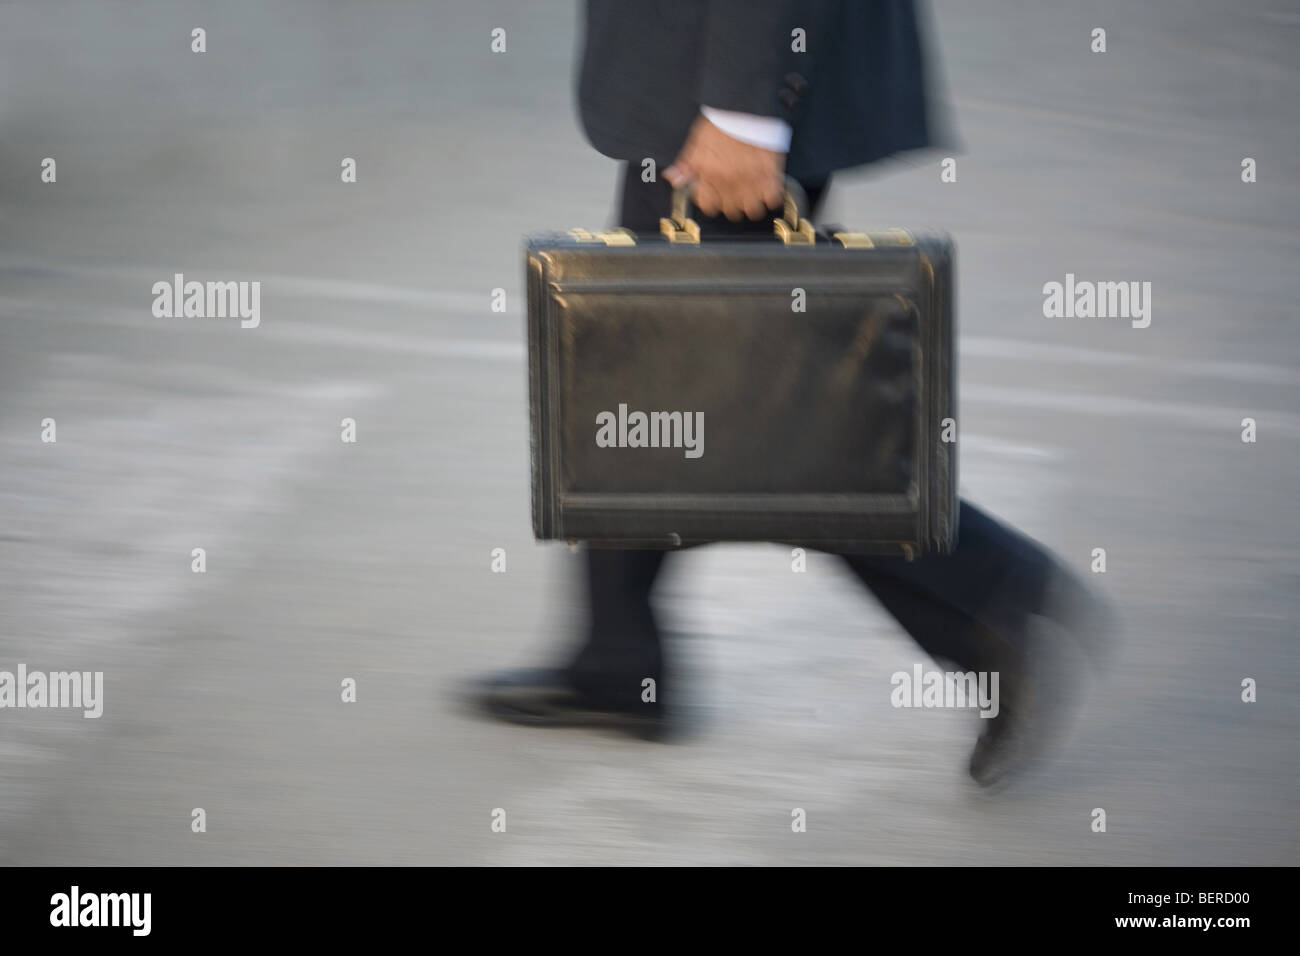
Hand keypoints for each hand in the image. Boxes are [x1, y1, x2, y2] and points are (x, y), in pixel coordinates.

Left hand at [663, 115, 784, 221]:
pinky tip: (766, 187)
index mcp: (710, 175)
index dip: (712, 200)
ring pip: (752, 211)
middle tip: (735, 191)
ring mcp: (751, 181)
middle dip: (732, 203)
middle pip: (731, 211)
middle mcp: (729, 182)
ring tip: (751, 193)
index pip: (708, 206)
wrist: (746, 105)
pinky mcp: (770, 175)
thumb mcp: (697, 140)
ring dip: (752, 204)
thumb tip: (673, 179)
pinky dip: (770, 196)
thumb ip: (685, 163)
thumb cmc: (722, 120)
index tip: (716, 194)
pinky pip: (771, 199)